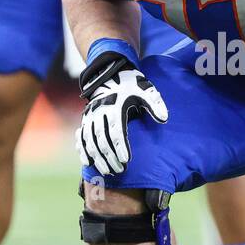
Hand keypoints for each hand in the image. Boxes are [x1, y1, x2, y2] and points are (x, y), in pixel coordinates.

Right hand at [76, 53, 167, 174]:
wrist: (110, 74)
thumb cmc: (131, 85)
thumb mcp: (146, 90)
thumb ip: (154, 104)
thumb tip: (163, 118)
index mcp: (115, 107)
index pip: (116, 131)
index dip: (121, 147)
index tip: (126, 160)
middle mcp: (99, 113)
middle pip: (102, 140)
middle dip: (110, 157)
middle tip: (119, 171)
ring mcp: (90, 117)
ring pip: (90, 141)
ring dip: (97, 157)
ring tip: (106, 171)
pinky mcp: (85, 120)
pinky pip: (81, 137)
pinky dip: (83, 150)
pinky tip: (87, 163)